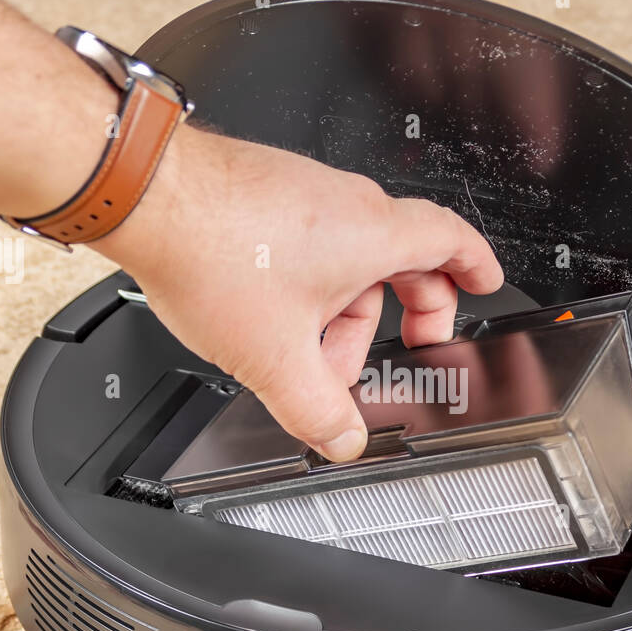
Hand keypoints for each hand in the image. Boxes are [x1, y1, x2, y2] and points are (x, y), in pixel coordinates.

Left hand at [96, 126, 503, 461]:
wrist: (147, 194)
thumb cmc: (214, 248)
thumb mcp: (276, 357)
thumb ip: (316, 409)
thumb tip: (340, 437)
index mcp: (373, 235)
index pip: (451, 240)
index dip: (475, 266)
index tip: (484, 283)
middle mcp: (346, 203)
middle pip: (402, 257)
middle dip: (406, 310)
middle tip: (405, 344)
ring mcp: (305, 193)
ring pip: (348, 254)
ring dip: (345, 306)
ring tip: (314, 352)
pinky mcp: (267, 194)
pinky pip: (309, 241)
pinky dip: (309, 282)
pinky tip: (273, 317)